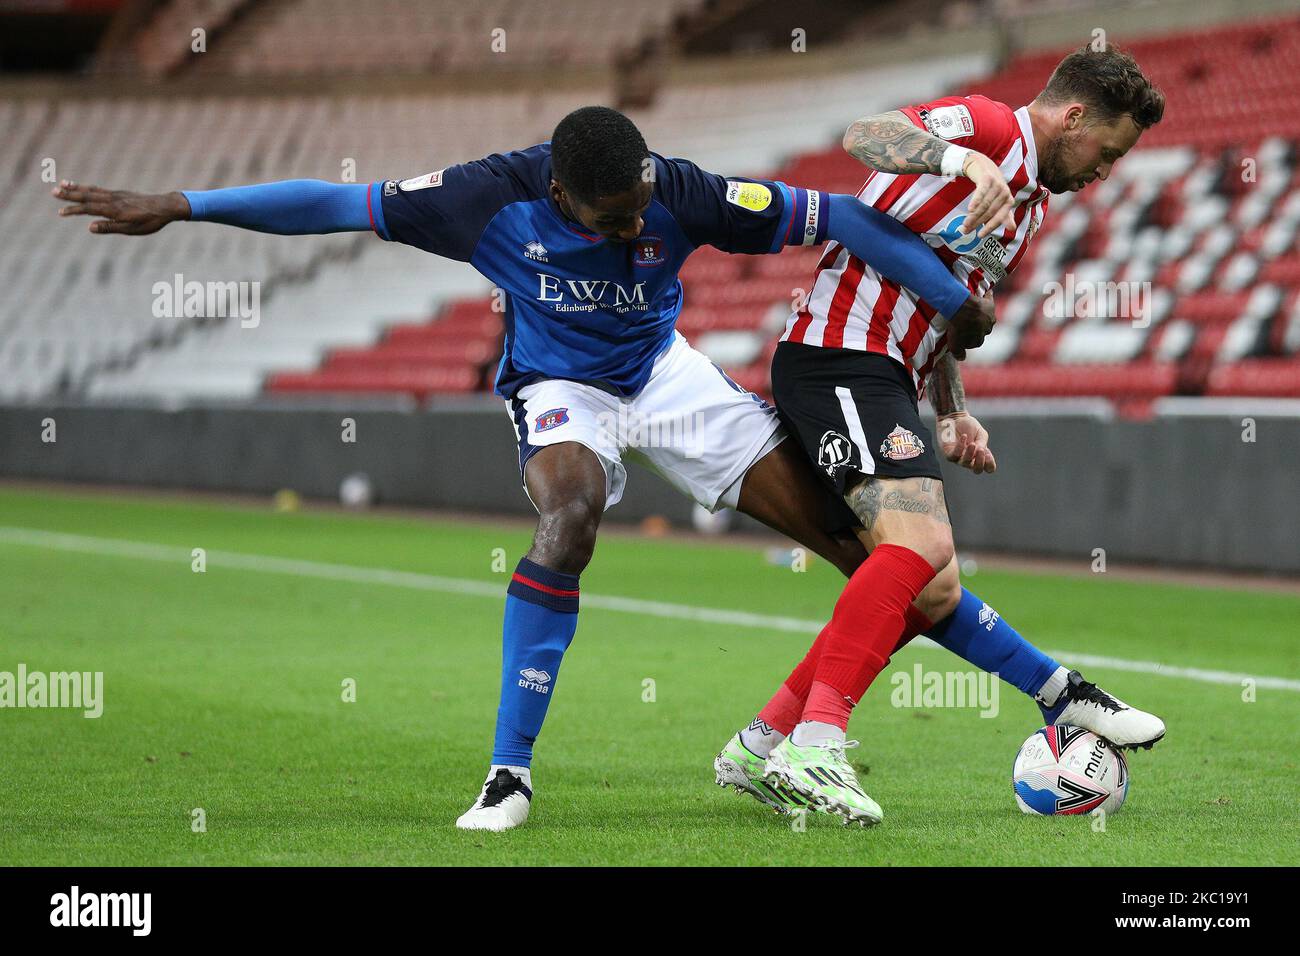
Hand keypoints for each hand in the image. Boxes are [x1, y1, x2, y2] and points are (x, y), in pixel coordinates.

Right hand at [53, 180, 188, 234]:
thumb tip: (89, 227)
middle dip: (69, 194)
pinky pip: (101, 189)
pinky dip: (89, 187)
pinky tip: (83, 187)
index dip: (74, 210)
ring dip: (76, 188)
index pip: (89, 209)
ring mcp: (116, 194)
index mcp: (113, 210)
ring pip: (92, 190)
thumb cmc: (150, 221)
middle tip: (53, 191)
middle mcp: (113, 199)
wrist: (165, 206)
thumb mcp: (131, 229)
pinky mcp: (121, 193)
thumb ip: (110, 227)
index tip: (60, 212)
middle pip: (87, 196)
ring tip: (62, 184)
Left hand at [937, 412, 995, 474]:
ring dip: (970, 454)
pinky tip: (964, 437)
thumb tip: (979, 451)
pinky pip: (954, 455)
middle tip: (981, 450)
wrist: (955, 418)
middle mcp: (970, 459)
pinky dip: (960, 447)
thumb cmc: (969, 426)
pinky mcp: (949, 454)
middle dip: (980, 462)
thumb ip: (982, 443)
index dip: (990, 464)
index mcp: (980, 456)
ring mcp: (959, 458)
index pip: (988, 468)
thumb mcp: (981, 433)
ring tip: (972, 443)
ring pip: (965, 463)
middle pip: (977, 470)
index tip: (988, 453)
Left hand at [946, 291, 994, 358]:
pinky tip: (987, 293)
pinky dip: (988, 297)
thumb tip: (962, 358)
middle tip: (966, 321)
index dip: (967, 338)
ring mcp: (990, 317)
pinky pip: (990, 299)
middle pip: (982, 329)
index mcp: (979, 340)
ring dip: (981, 314)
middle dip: (975, 326)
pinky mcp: (990, 305)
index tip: (961, 333)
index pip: (975, 342)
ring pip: (986, 316)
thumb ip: (958, 353)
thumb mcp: (955, 345)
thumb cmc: (958, 328)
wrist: (963, 311)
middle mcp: (988, 329)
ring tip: (973, 310)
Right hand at [959, 152, 1015, 238]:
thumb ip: (1005, 215)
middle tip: (965, 230)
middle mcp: (1005, 192)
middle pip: (989, 212)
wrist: (982, 165)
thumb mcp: (998, 200)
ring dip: (973, 215)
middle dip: (977, 222)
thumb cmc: (991, 186)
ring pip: (984, 204)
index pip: (999, 217)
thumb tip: (1013, 228)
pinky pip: (981, 192)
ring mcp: (997, 184)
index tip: (980, 236)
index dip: (990, 227)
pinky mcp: (988, 178)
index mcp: (1009, 200)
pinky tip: (970, 209)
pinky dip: (976, 201)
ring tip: (964, 223)